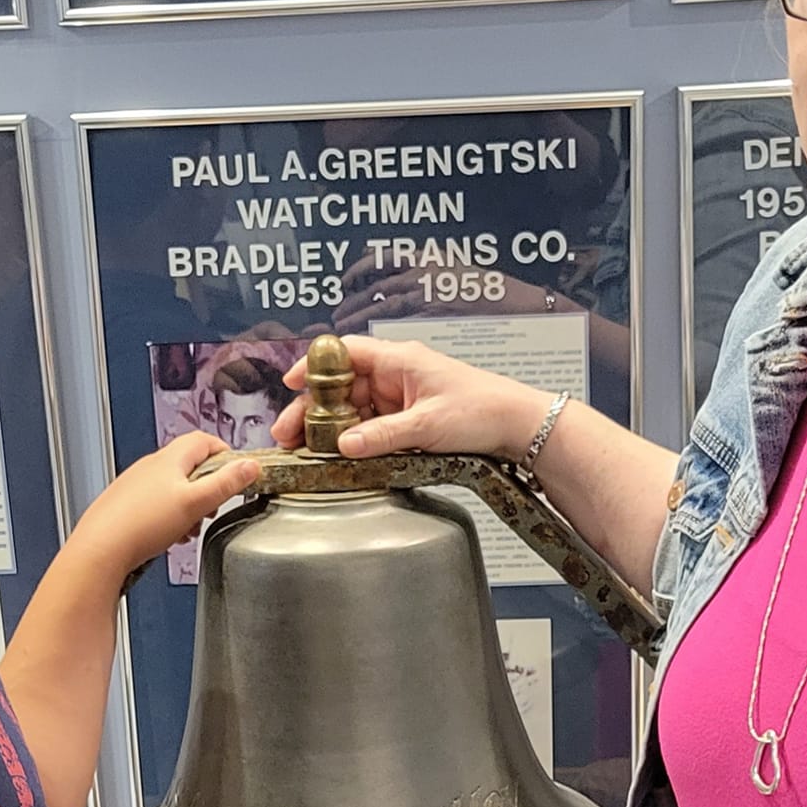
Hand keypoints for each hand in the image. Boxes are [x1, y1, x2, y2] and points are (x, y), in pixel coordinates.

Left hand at [70, 432, 258, 591]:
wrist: (101, 549)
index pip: (204, 440)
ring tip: (191, 527)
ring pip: (173, 488)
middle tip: (215, 506)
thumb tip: (251, 465)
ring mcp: (135, 486)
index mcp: (169, 459)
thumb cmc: (142, 524)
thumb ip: (226, 483)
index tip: (237, 470)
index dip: (225, 452)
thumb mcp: (196, 502)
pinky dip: (170, 517)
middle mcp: (150, 467)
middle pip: (189, 466)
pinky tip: (170, 537)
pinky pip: (156, 505)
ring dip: (189, 506)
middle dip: (207, 486)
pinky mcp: (125, 506)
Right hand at [270, 333, 547, 461]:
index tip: (289, 384)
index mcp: (400, 360)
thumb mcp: (427, 425)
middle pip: (342, 386)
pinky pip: (372, 426)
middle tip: (289, 433)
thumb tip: (343, 445)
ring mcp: (402, 398)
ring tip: (306, 449)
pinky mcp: (409, 419)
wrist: (518, 426)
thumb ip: (382, 436)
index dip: (313, 366)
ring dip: (331, 427)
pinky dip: (354, 438)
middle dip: (314, 409)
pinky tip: (339, 453)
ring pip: (354, 409)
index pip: (345, 353)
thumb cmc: (482, 409)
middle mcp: (396, 375)